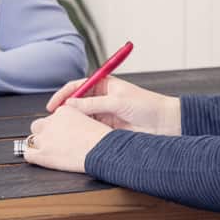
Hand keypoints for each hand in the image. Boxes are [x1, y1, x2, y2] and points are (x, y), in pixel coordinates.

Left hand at [22, 106, 109, 173]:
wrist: (105, 152)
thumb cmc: (104, 139)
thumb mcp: (91, 120)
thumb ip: (77, 119)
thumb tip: (72, 126)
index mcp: (64, 111)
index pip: (52, 117)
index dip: (57, 127)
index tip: (64, 134)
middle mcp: (52, 122)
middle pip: (38, 126)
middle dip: (45, 134)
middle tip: (56, 143)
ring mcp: (45, 138)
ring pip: (32, 139)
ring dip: (39, 145)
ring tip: (50, 152)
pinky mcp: (43, 154)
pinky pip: (28, 154)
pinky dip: (32, 157)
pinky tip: (40, 159)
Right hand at [45, 74, 180, 134]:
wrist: (165, 124)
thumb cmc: (147, 106)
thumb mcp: (118, 101)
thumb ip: (93, 104)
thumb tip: (69, 105)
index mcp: (105, 84)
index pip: (78, 86)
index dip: (64, 94)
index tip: (54, 105)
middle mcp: (102, 98)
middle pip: (76, 101)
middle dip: (65, 109)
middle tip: (55, 120)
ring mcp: (104, 113)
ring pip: (82, 116)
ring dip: (73, 121)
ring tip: (64, 129)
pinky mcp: (107, 127)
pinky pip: (90, 127)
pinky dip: (82, 131)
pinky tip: (77, 135)